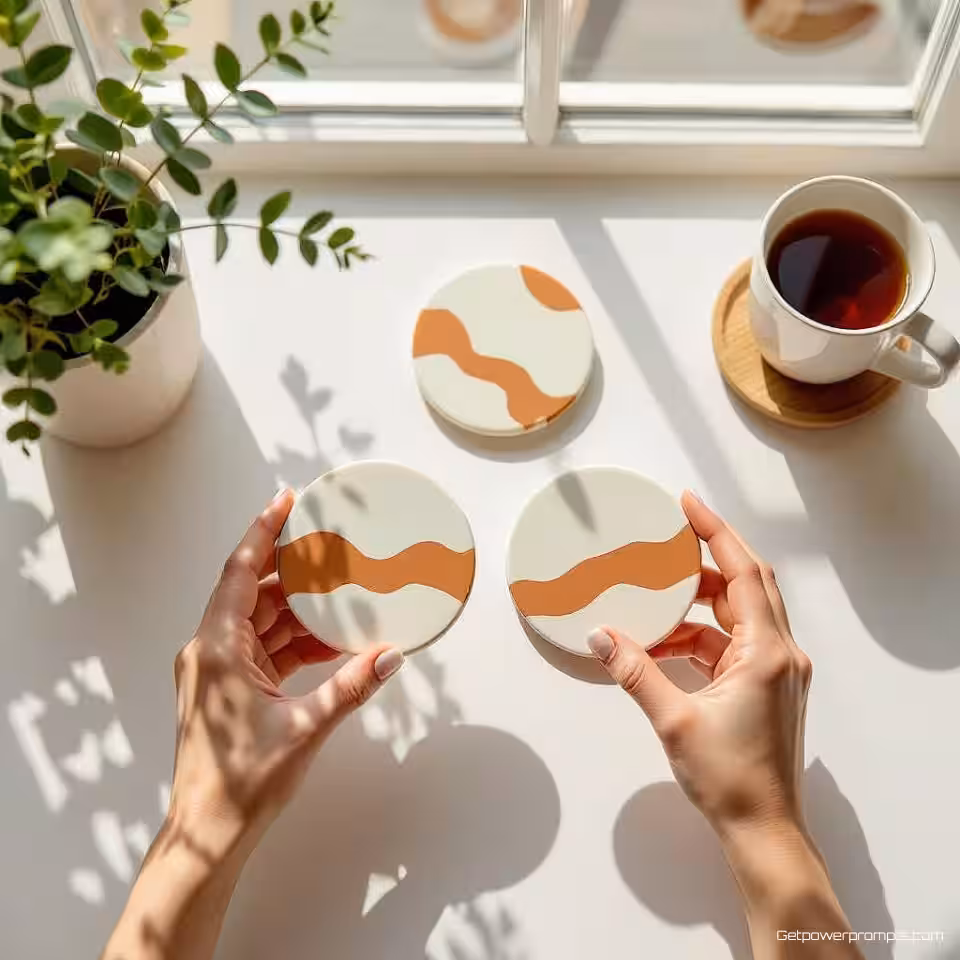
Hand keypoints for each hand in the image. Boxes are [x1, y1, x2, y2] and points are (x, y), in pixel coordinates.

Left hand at [167, 488, 404, 859]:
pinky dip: (298, 642)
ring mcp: (221, 671)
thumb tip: (390, 656)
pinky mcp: (233, 689)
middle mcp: (212, 650)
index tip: (286, 501)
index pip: (241, 572)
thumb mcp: (305, 728)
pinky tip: (333, 640)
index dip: (263, 532)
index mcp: (216, 648)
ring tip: (341, 592)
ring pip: (264, 622)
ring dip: (301, 610)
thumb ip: (351, 687)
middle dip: (294, 571)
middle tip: (331, 546)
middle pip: (256, 593)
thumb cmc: (240, 783)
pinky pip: (268, 650)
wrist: (209, 834)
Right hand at [586, 490, 812, 837]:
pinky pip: (731, 644)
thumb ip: (635, 672)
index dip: (716, 532)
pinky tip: (662, 646)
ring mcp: (775, 670)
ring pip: (737, 614)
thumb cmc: (730, 779)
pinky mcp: (765, 687)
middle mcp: (779, 653)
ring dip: (697, 604)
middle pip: (747, 584)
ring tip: (655, 598)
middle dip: (707, 558)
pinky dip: (698, 637)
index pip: (744, 573)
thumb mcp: (673, 720)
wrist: (764, 830)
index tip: (688, 504)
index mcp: (766, 652)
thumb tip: (601, 636)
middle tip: (669, 536)